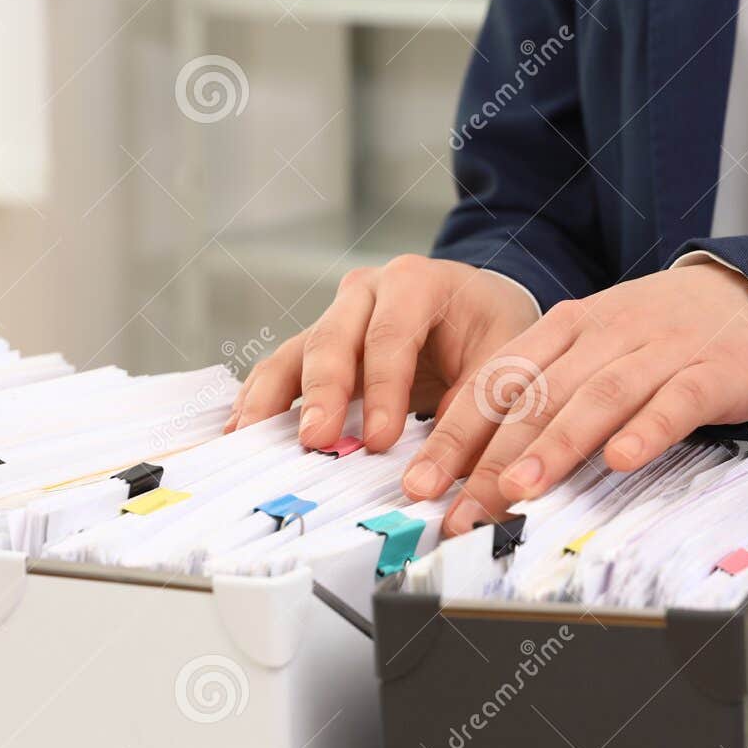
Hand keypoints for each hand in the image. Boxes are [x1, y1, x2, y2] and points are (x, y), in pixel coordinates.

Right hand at [226, 257, 539, 449]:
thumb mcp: (505, 357)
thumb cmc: (490, 328)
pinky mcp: (318, 348)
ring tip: (252, 439)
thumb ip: (478, 405)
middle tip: (316, 441)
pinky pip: (281, 371)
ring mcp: (334, 318)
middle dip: (322, 394)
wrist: (477, 304)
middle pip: (331, 339)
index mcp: (415, 283)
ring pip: (294, 353)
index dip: (383, 390)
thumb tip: (446, 464)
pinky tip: (242, 432)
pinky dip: (261, 402)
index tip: (381, 441)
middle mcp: (365, 293)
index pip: (390, 336)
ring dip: (272, 399)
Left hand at [402, 262, 747, 534]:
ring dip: (555, 447)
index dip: (454, 436)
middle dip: (491, 458)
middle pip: (537, 398)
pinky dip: (646, 431)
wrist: (745, 298)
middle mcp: (602, 335)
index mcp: (560, 330)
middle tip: (460, 510)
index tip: (422, 485)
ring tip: (520, 490)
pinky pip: (673, 401)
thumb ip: (534, 398)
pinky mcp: (710, 370)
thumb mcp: (584, 352)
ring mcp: (657, 350)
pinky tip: (622, 461)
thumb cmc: (650, 339)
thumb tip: (468, 465)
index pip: (495, 384)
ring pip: (597, 397)